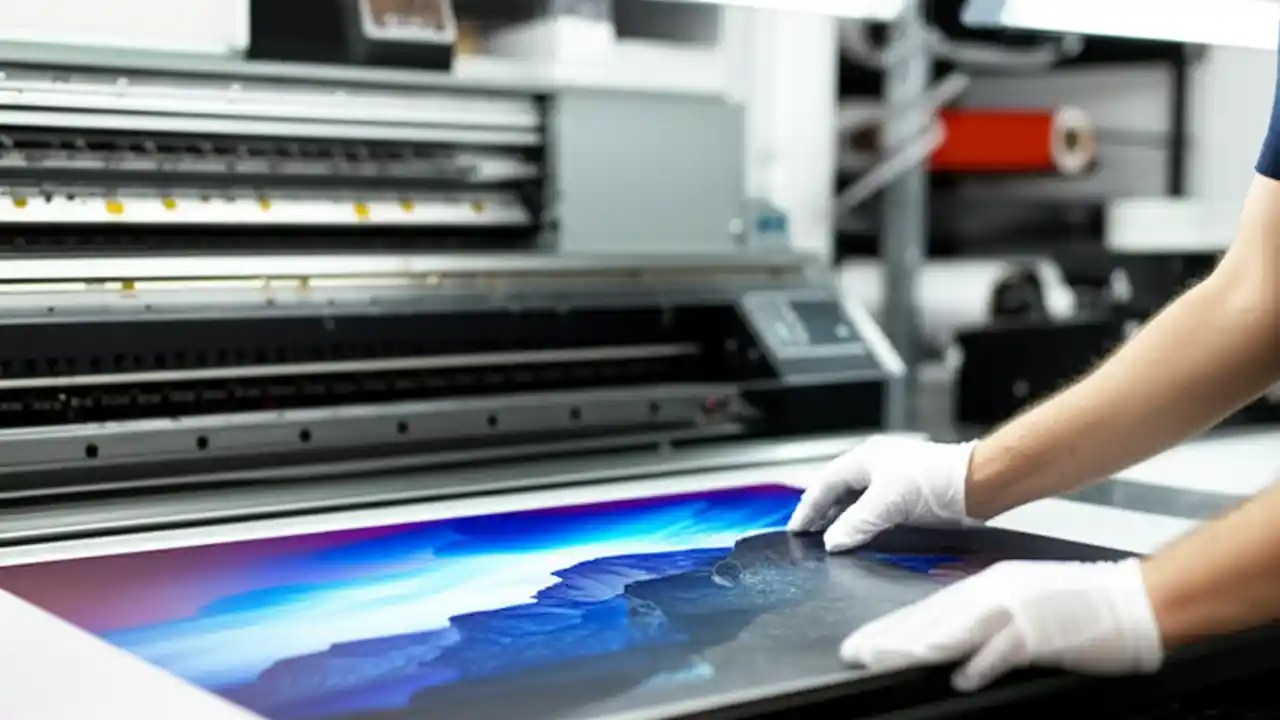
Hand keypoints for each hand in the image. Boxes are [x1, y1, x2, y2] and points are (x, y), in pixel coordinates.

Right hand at [787, 437, 978, 552]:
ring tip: (829, 537)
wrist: (977, 483)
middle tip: (806, 533)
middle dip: (821, 511)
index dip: (808, 506)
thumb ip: (856, 522)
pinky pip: (874, 508)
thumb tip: (832, 542)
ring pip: (857, 499)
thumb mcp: (888, 502)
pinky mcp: (909, 495)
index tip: (796, 528)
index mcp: (865, 458)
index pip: (826, 483)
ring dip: (841, 517)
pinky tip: (860, 535)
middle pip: (839, 489)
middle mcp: (876, 465)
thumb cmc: (934, 482)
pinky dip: (861, 522)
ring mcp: (893, 479)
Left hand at [840, 559, 1164, 691]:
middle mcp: (995, 593)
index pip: (928, 608)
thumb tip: (947, 630)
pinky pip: (1002, 652)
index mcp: (988, 584)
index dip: (892, 627)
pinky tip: (960, 679)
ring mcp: (1017, 612)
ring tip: (885, 661)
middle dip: (889, 638)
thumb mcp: (1021, 595)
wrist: (1132, 598)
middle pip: (931, 619)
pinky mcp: (1040, 633)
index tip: (864, 641)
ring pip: (955, 631)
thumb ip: (983, 611)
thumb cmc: (1080, 601)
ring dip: (917, 647)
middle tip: (856, 652)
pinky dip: (980, 666)